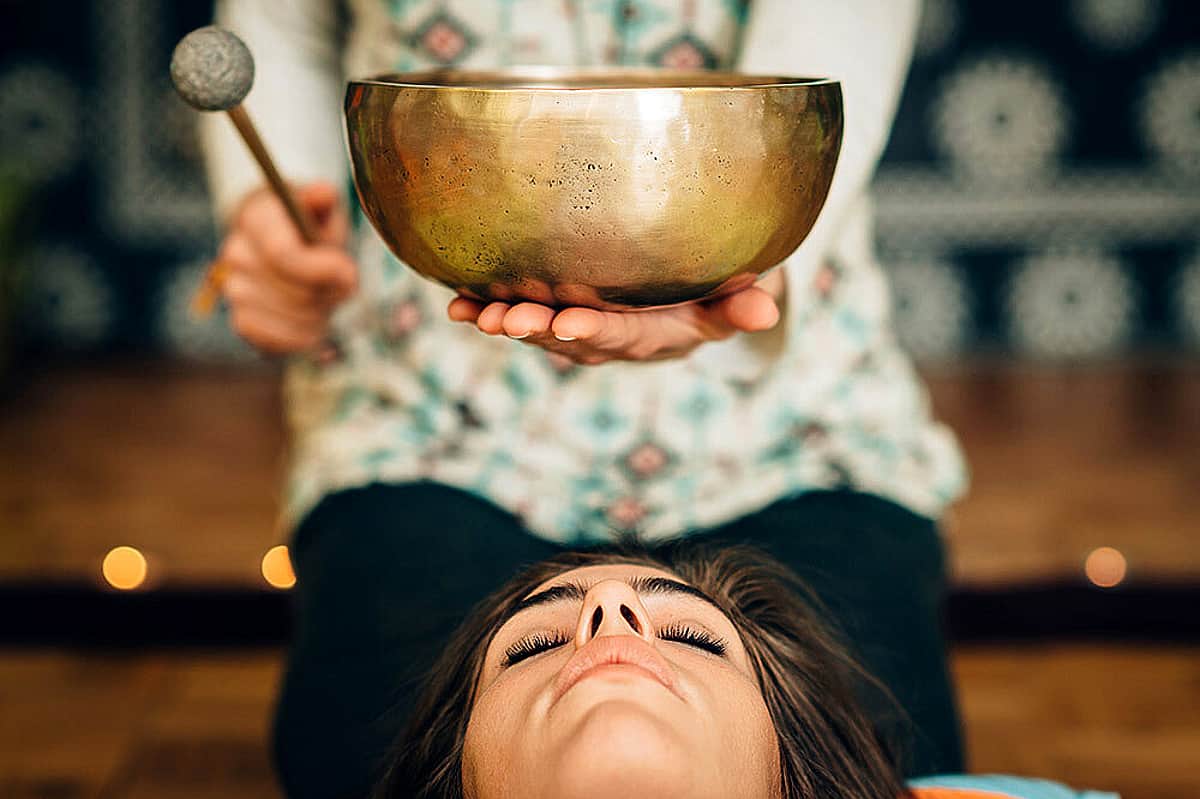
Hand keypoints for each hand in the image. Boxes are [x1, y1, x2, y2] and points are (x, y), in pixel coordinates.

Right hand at [216, 181, 357, 353]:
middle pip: (294, 293)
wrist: (285, 245)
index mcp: (255, 218)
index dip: (322, 270)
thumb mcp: (322, 206)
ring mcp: (234, 290)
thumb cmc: (308, 225)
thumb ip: (324, 200)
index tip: (348, 271)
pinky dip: (303, 336)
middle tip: (340, 283)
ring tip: (324, 297)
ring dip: (319, 315)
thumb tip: (323, 194)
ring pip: (289, 320)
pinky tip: (312, 319)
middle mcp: (235, 253)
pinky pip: (276, 342)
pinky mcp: (241, 323)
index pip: (283, 254)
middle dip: (328, 293)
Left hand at [447, 269, 783, 364]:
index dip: (594, 330)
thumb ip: (740, 306)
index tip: (568, 323)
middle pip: (568, 338)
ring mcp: (578, 329)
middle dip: (535, 328)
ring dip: (503, 322)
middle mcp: (609, 338)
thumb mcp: (731, 300)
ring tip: (470, 315)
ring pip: (537, 331)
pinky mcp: (554, 315)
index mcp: (650, 335)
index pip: (620, 334)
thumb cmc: (711, 293)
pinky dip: (482, 311)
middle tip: (504, 320)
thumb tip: (768, 310)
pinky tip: (452, 305)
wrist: (684, 306)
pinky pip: (517, 316)